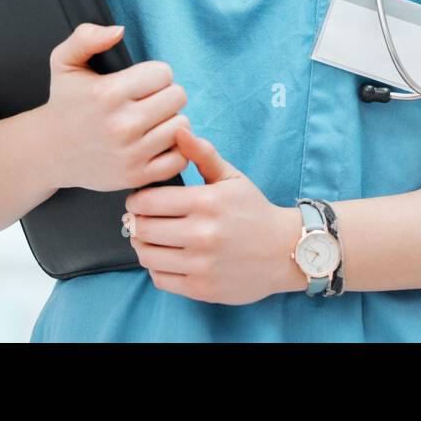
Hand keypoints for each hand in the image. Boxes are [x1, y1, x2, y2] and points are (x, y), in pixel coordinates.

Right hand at [40, 23, 190, 192]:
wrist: (48, 152)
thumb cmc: (64, 104)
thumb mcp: (64, 62)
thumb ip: (87, 37)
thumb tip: (118, 30)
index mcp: (108, 93)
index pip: (164, 73)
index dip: (154, 74)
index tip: (140, 83)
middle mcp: (121, 125)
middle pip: (177, 97)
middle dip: (165, 95)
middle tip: (146, 102)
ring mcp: (130, 153)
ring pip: (181, 126)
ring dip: (169, 121)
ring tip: (149, 121)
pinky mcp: (136, 176)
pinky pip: (179, 158)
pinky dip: (173, 150)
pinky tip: (154, 142)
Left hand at [124, 127, 305, 303]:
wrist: (284, 251)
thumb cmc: (253, 210)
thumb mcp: (231, 177)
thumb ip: (203, 153)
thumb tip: (178, 131)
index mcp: (206, 201)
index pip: (147, 201)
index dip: (136, 200)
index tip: (138, 201)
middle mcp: (202, 234)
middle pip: (143, 229)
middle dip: (135, 222)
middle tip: (139, 220)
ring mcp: (202, 264)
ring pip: (147, 256)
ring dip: (143, 246)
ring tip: (149, 239)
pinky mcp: (202, 288)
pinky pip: (160, 279)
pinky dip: (157, 268)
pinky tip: (166, 258)